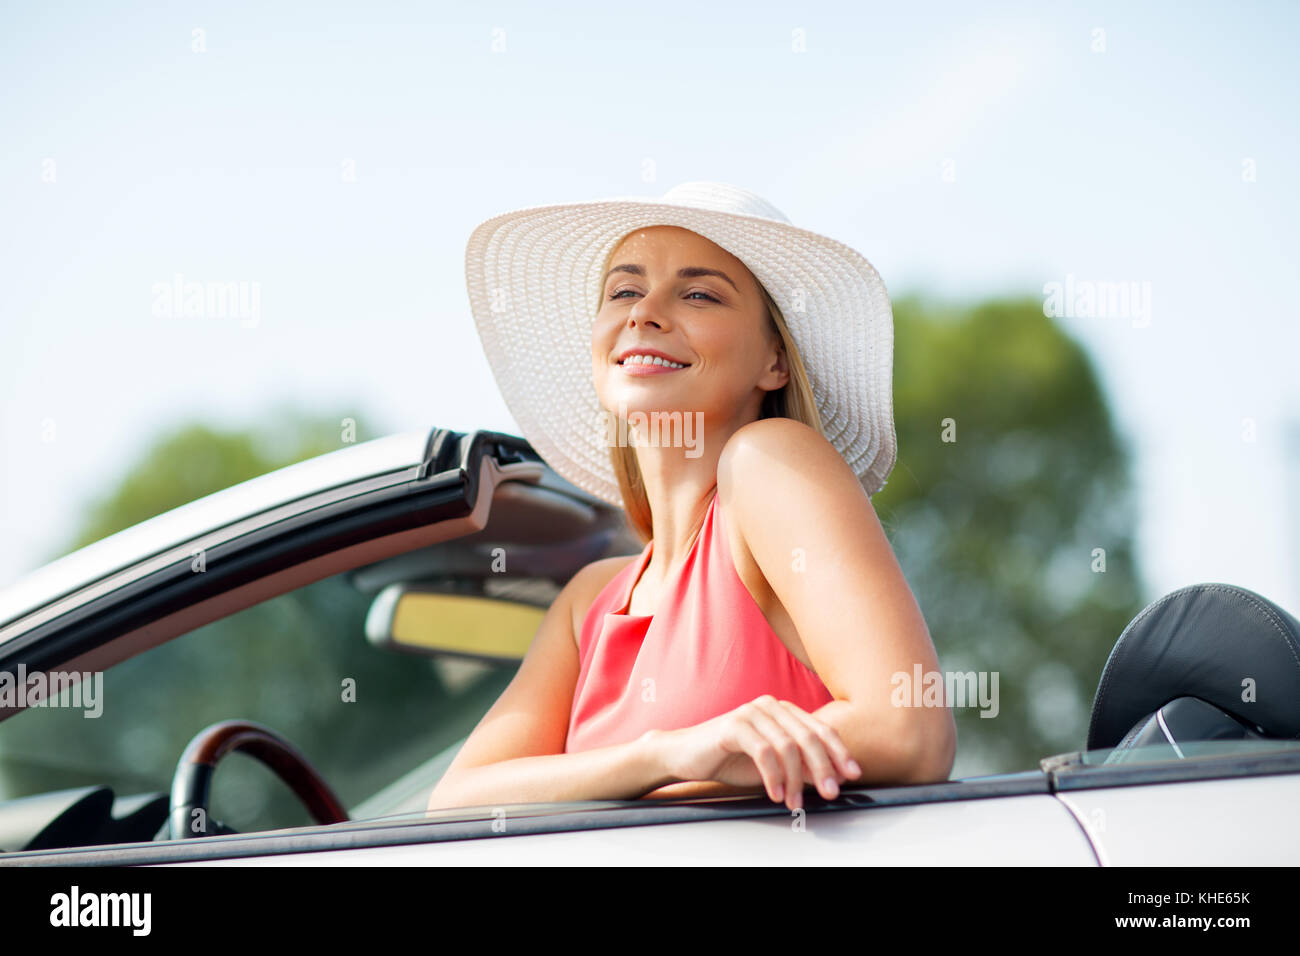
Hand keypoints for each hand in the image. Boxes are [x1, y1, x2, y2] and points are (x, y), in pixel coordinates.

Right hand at [650, 695, 861, 810]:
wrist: (685, 754)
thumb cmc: (729, 758)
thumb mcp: (772, 766)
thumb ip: (799, 767)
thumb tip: (831, 777)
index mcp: (783, 711)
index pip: (820, 730)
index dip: (839, 753)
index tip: (852, 775)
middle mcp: (770, 706)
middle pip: (809, 737)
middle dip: (824, 767)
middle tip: (831, 792)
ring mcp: (752, 712)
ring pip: (788, 746)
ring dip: (795, 779)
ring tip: (795, 802)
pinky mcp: (735, 724)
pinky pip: (764, 752)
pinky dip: (773, 776)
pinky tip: (775, 793)